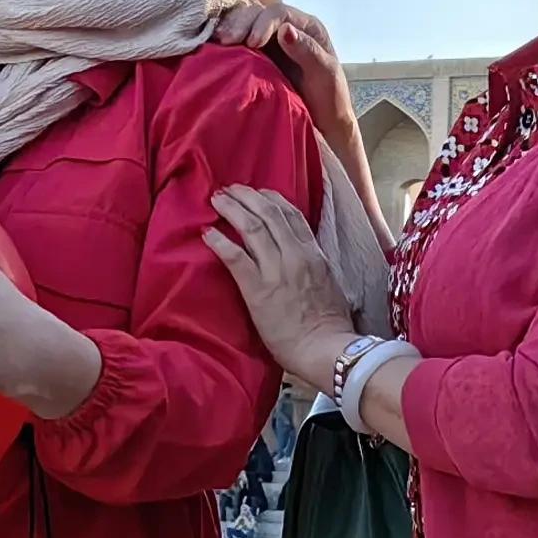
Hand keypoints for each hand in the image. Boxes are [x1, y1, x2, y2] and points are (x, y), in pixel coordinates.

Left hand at [205, 185, 353, 385]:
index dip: (273, 199)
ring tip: (217, 199)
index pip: (292, 216)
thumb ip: (316, 268)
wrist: (325, 348)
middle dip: (247, 196)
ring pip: (252, 227)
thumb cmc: (329, 326)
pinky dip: (220, 242)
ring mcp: (276, 270)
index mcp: (314, 254)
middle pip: (269, 213)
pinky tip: (207, 234)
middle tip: (231, 189)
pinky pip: (235, 257)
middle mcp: (296, 255)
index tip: (259, 193)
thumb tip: (308, 262)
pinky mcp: (258, 289)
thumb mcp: (330, 286)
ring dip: (232, 209)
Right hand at [212, 0, 351, 151]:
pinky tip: (218, 48)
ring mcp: (272, 41)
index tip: (252, 42)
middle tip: (227, 40)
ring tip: (219, 42)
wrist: (325, 123)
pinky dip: (229, 43)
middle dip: (242, 23)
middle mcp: (288, 28)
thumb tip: (284, 29)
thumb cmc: (330, 99)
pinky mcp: (259, 56)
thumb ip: (307, 51)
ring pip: (247, 25)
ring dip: (231, 30)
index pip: (280, 13)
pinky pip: (241, 41)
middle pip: (259, 14)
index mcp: (307, 27)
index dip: (263, 23)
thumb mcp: (325, 75)